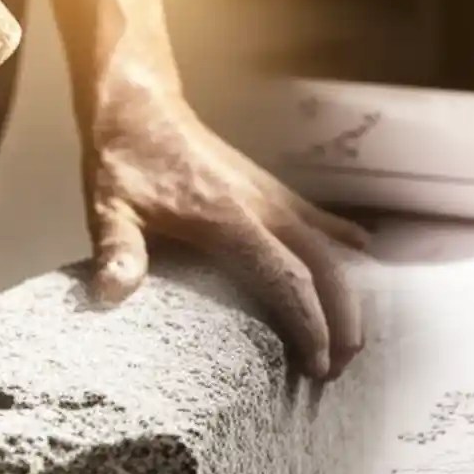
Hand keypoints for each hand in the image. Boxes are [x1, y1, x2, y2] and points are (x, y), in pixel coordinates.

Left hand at [78, 74, 371, 380]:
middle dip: (341, 319)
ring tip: (351, 337)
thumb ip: (117, 251)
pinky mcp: (272, 189)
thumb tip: (111, 293)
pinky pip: (318, 220)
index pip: (286, 278)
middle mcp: (264, 208)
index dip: (309, 324)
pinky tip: (363, 250)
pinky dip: (343, 238)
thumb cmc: (125, 161)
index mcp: (228, 219)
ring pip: (329, 247)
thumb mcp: (110, 207)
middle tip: (342, 367)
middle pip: (324, 267)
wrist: (140, 106)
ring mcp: (273, 196)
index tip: (319, 364)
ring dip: (346, 292)